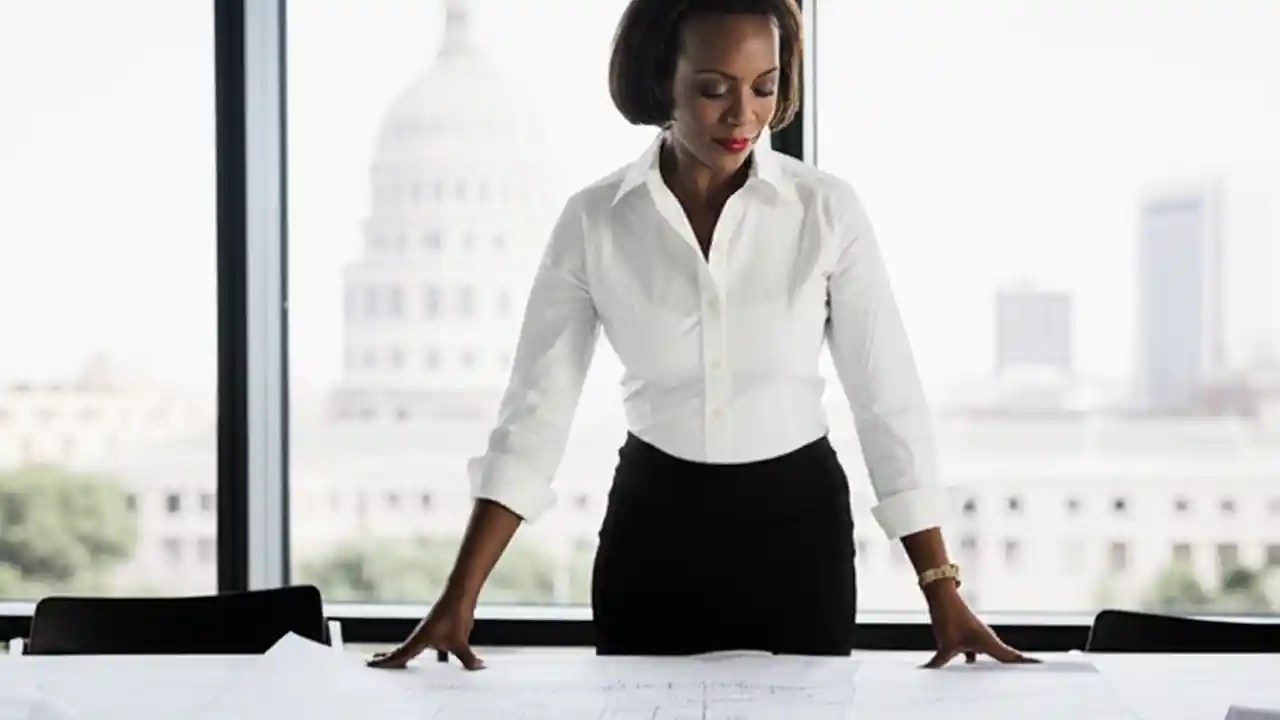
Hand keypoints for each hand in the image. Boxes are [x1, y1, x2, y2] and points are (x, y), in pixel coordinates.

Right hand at [367, 588, 485, 670]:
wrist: (460, 595)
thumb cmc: (454, 615)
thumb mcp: (459, 641)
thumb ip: (467, 658)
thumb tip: (476, 668)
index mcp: (419, 640)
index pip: (399, 655)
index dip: (385, 662)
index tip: (370, 666)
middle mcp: (422, 637)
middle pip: (402, 651)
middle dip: (389, 659)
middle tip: (373, 664)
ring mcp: (431, 634)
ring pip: (416, 650)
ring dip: (409, 658)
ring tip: (402, 666)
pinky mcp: (442, 632)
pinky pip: (435, 650)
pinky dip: (435, 659)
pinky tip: (443, 666)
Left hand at [921, 583, 1037, 668]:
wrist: (942, 597)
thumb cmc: (949, 618)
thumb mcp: (945, 645)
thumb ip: (940, 662)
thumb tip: (930, 671)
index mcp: (989, 643)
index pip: (1012, 657)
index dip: (1027, 663)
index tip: (1042, 666)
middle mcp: (987, 640)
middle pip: (1007, 657)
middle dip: (1018, 665)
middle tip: (1034, 670)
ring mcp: (978, 637)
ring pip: (992, 653)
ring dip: (999, 661)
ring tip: (1005, 675)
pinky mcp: (968, 635)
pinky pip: (977, 650)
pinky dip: (977, 658)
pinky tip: (971, 664)